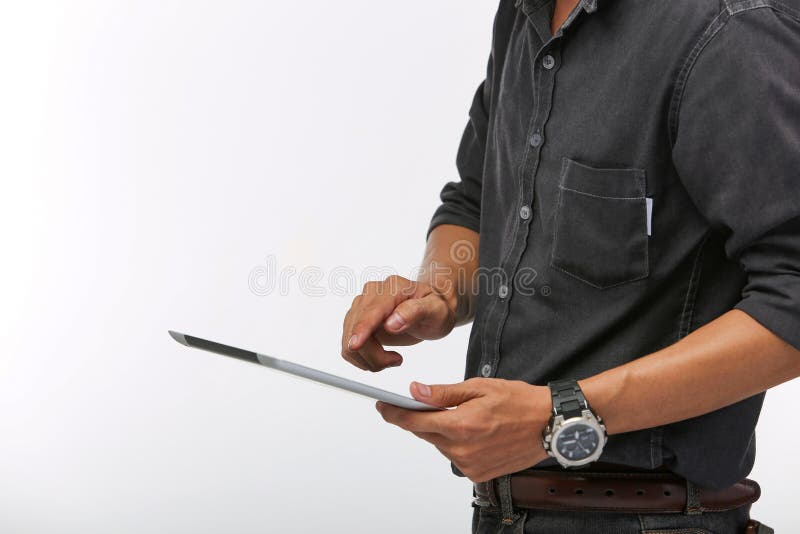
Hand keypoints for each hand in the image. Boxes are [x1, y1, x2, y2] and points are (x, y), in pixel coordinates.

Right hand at [341, 275, 457, 371]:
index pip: (371, 311)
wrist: (429, 309)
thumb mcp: (436, 311)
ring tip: (392, 358)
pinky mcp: (354, 320)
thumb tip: (391, 323)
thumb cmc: (435, 309)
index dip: (362, 329)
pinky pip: (347, 347)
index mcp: (392, 288)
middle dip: (375, 355)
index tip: (355, 345)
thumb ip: (415, 312)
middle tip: (397, 360)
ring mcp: (360, 307)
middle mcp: (371, 293)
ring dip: (369, 359)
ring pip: (349, 342)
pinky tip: (382, 356)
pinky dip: (363, 359)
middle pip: (356, 330)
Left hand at [375, 378, 551, 482]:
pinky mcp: (478, 474)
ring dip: (442, 430)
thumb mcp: (479, 387)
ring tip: (464, 416)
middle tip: (422, 402)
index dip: (394, 413)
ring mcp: (469, 465)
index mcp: (460, 425)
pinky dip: (457, 443)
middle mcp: (462, 450)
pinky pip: (455, 456)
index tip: (382, 406)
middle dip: (420, 418)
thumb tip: (416, 391)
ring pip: (440, 444)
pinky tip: (474, 431)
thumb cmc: (519, 402)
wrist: (550, 425)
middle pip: (425, 433)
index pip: (414, 421)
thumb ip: (444, 392)